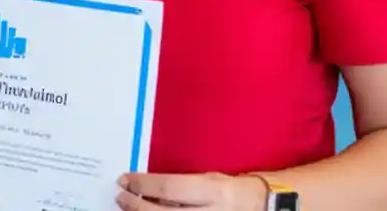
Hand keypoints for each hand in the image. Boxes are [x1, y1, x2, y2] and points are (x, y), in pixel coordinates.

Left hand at [115, 172, 266, 209]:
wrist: (266, 210)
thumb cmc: (236, 191)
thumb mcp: (213, 181)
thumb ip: (184, 188)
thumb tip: (151, 191)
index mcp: (214, 193)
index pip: (169, 188)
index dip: (143, 184)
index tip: (124, 179)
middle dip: (136, 206)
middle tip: (120, 197)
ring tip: (128, 209)